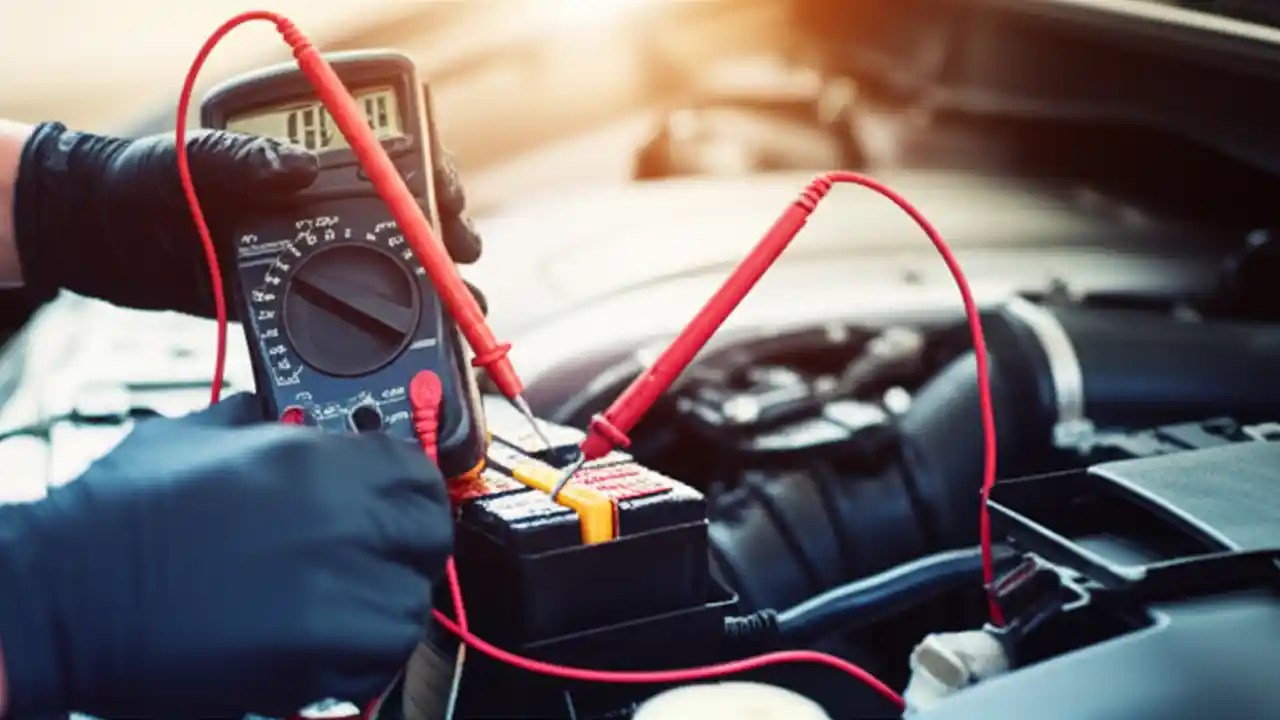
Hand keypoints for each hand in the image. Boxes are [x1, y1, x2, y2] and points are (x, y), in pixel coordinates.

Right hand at [0, 394, 450, 717]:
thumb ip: (247, 421)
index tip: (398, 506)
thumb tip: (265, 414)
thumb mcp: (188, 435)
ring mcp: (333, 586)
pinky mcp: (317, 652)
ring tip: (347, 610)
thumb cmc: (113, 520)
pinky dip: (365, 658)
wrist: (63, 595)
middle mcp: (337, 516)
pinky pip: (381, 657)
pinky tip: (328, 647)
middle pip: (428, 530)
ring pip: (411, 598)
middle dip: (410, 546)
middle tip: (381, 560)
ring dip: (386, 604)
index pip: (415, 468)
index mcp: (312, 459)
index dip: (411, 490)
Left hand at [10, 122, 481, 314]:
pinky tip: (420, 348)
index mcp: (308, 164)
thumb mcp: (191, 162)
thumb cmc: (142, 183)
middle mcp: (323, 209)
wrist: (103, 242)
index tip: (451, 198)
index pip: (390, 162)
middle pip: (408, 220)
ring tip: (460, 311)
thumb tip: (296, 168)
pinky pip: (353, 319)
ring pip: (392, 273)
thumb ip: (241, 160)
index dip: (432, 177)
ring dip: (433, 292)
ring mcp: (315, 258)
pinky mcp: (299, 303)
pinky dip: (391, 335)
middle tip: (463, 257)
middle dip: (447, 239)